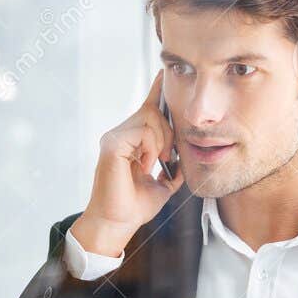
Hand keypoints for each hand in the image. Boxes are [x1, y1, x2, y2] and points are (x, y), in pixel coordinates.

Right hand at [69, 71, 185, 255]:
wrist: (119, 223)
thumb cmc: (136, 206)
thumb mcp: (163, 183)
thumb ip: (173, 166)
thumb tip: (185, 156)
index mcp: (131, 141)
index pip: (146, 109)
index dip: (156, 91)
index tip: (163, 73)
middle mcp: (119, 134)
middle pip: (152, 111)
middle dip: (168, 132)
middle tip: (167, 158)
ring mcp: (113, 137)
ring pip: (149, 119)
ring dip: (161, 142)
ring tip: (156, 163)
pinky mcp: (112, 144)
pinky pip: (142, 132)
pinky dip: (150, 148)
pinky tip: (145, 165)